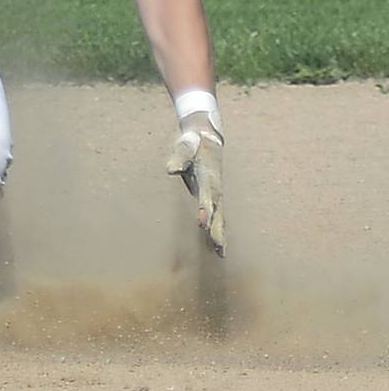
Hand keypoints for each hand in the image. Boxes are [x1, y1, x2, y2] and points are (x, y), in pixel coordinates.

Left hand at [166, 112, 225, 256]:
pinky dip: (219, 230)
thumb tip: (170, 170)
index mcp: (208, 177)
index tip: (201, 221)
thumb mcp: (184, 147)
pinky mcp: (213, 197)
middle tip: (217, 247)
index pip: (206, 196)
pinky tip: (218, 245)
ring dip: (220, 234)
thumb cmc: (192, 144)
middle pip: (218, 212)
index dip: (205, 209)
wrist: (207, 138)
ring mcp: (216, 194)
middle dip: (217, 229)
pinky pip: (218, 216)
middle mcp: (215, 189)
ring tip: (221, 253)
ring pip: (221, 217)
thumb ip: (178, 158)